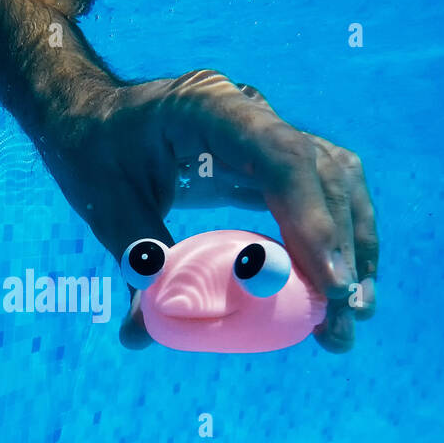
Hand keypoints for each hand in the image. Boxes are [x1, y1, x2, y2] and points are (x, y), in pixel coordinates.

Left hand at [46, 69, 377, 351]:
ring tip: (352, 314)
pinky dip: (334, 236)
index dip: (313, 220)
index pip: (281, 157)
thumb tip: (141, 336)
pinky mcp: (271, 155)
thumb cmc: (93, 151)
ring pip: (336, 180)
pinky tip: (336, 286)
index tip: (329, 285)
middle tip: (342, 321)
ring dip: (352, 246)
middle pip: (321, 173)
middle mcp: (251, 110)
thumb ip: (135, 263)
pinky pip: (320, 189)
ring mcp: (267, 129)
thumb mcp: (105, 205)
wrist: (90, 114)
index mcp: (209, 107)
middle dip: (340, 250)